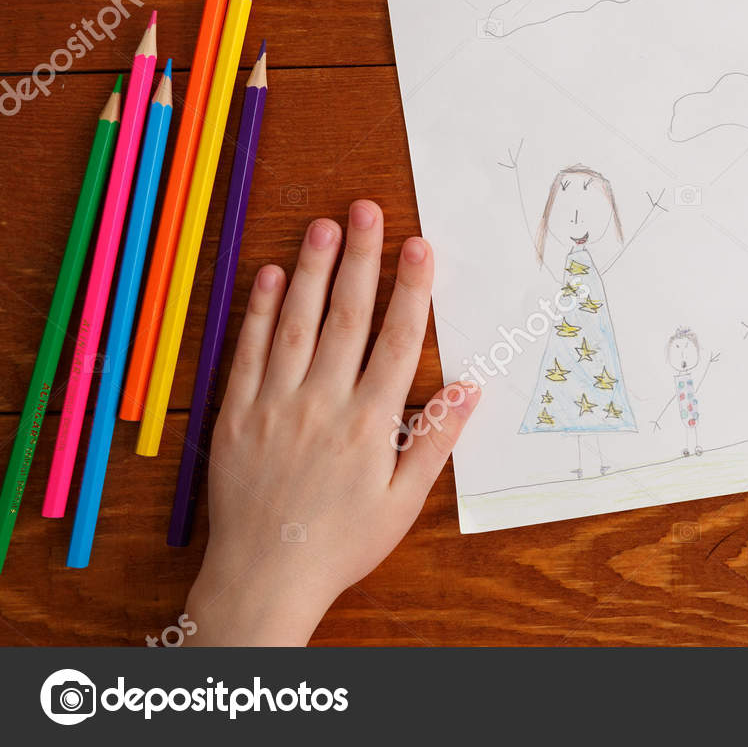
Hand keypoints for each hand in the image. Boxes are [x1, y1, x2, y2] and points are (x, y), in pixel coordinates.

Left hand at [184, 201, 477, 645]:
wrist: (264, 578)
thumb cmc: (341, 543)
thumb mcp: (403, 500)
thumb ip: (435, 439)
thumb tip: (471, 390)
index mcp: (369, 424)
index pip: (397, 341)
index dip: (411, 289)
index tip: (418, 246)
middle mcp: (322, 405)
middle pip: (346, 318)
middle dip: (360, 259)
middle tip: (366, 210)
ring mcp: (275, 406)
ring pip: (296, 326)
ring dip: (310, 271)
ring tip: (323, 226)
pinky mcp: (236, 416)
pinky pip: (247, 353)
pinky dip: (258, 312)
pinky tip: (269, 276)